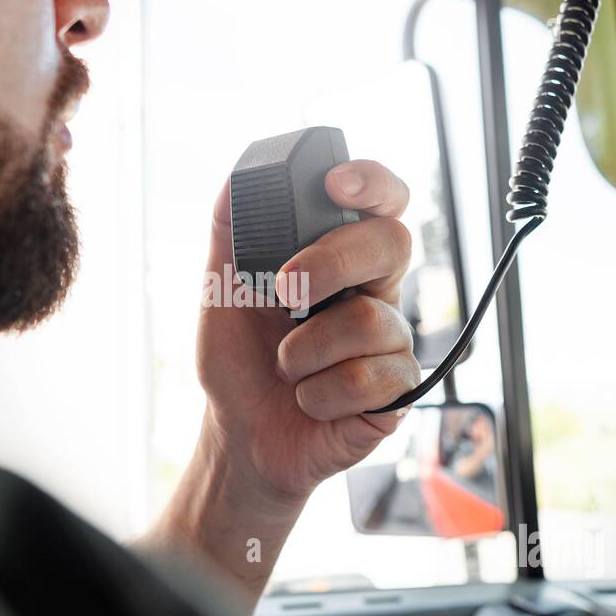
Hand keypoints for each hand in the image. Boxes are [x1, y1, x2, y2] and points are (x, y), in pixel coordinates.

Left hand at [195, 159, 420, 504]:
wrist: (240, 436)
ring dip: (305, 350)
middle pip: (391, 243)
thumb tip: (237, 179)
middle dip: (331, 261)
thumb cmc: (239, 361)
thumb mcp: (219, 291)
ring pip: (369, 321)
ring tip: (285, 368)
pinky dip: (319, 393)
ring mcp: (391, 342)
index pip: (380, 202)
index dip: (372, 182)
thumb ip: (230, 232)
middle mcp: (375, 292)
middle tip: (285, 291)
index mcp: (341, 258)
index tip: (335, 184)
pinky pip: (369, 379)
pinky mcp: (397, 392)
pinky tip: (309, 400)